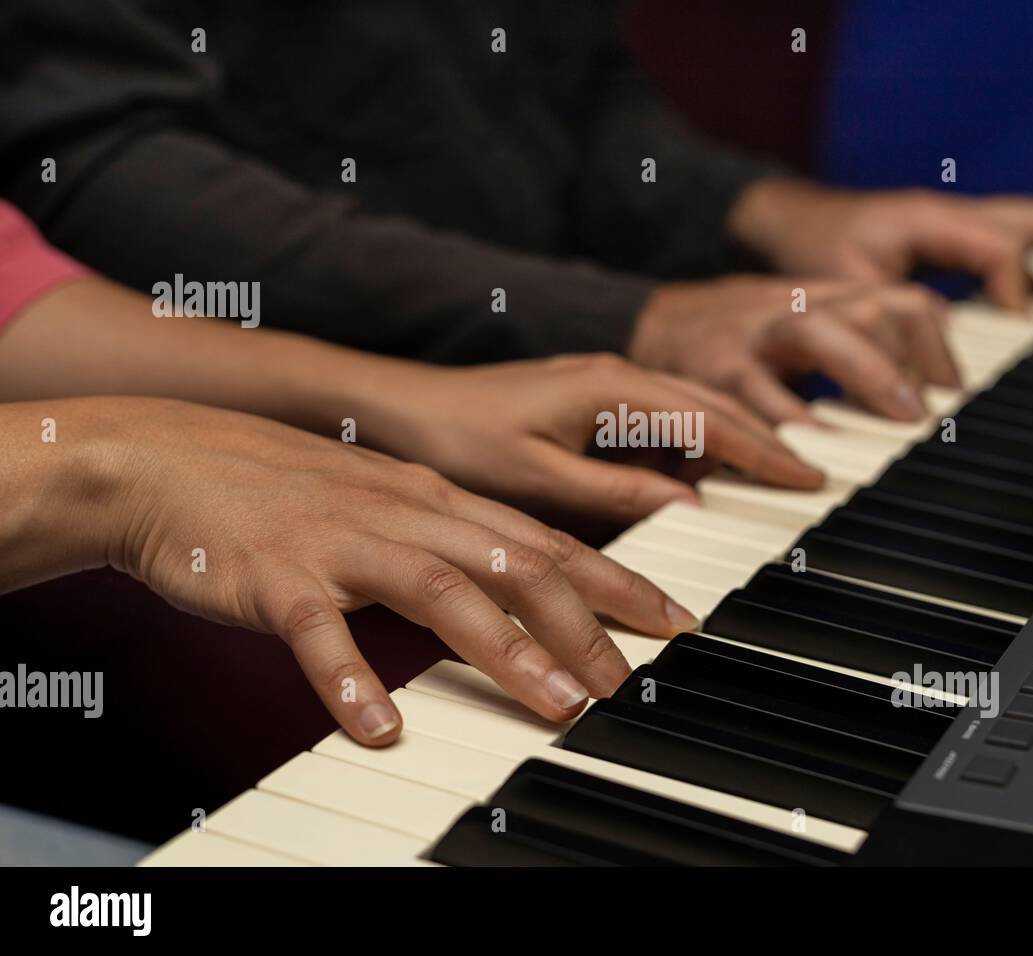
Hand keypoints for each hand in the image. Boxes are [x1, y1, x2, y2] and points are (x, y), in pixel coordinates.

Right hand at [6, 398, 701, 744]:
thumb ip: (446, 544)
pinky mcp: (273, 576)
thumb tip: (512, 594)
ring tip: (556, 706)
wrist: (163, 456)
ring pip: (441, 590)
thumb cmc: (279, 489)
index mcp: (432, 499)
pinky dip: (352, 679)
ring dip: (507, 651)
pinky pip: (319, 632)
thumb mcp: (381, 505)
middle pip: (513, 564)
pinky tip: (380, 728)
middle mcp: (401, 512)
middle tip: (629, 682)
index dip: (615, 580)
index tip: (671, 620)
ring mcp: (339, 541)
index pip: (544, 540)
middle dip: (583, 625)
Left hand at [353, 352, 826, 520]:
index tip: (808, 479)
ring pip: (691, 409)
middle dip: (765, 441)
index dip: (764, 451)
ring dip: (732, 440)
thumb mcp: (539, 476)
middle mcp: (617, 376)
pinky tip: (701, 476)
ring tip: (773, 479)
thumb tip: (692, 506)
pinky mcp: (591, 400)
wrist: (400, 407)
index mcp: (612, 387)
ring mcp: (606, 384)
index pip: (711, 419)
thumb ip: (618, 492)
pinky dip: (692, 445)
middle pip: (714, 406)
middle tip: (810, 478)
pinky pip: (661, 420)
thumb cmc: (459, 437)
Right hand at [627, 275, 959, 423]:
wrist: (654, 320)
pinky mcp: (713, 369)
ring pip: (817, 335)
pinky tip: (807, 464)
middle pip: (864, 309)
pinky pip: (754, 397)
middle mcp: (795, 307)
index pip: (897, 301)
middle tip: (924, 416)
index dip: (936, 343)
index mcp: (825, 298)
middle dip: (900, 362)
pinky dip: (785, 432)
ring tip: (894, 422)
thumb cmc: (742, 333)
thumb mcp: (803, 319)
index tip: (957, 394)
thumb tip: (934, 361)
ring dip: (863, 375)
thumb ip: (858, 334)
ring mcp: (754, 333)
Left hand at [728, 179, 1032, 310]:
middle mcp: (948, 212)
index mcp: (926, 218)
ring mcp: (952, 220)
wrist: (784, 221)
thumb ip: (885, 321)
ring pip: (1029, 225)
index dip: (1015, 289)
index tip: (1026, 331)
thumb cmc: (810, 249)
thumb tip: (930, 366)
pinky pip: (1010, 240)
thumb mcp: (843, 289)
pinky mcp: (951, 236)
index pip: (995, 247)